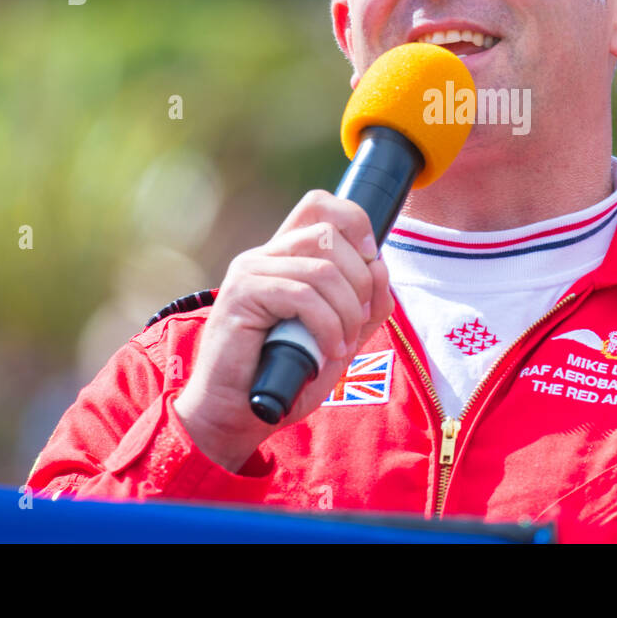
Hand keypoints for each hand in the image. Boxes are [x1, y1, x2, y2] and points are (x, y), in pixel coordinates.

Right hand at [172, 190, 393, 471]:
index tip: (371, 262)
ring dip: (347, 310)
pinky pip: (303, 295)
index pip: (321, 204)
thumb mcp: (341, 336)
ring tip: (341, 344)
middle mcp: (265, 255)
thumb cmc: (286, 375)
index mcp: (286, 256)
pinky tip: (328, 349)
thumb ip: (366, 305)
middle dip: (360, 280)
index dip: (355, 223)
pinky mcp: (241, 295)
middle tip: (358, 321)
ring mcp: (250, 271)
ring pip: (323, 268)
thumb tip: (380, 266)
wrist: (236, 414)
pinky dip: (327, 325)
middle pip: (329, 233)